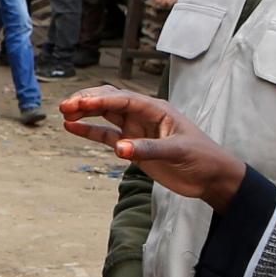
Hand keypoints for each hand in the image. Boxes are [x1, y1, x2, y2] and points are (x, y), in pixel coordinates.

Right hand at [60, 85, 245, 205]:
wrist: (211, 177)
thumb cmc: (202, 158)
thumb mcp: (178, 152)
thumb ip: (148, 150)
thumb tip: (119, 149)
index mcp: (157, 109)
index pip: (124, 99)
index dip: (101, 100)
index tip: (79, 102)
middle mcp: (144, 115)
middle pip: (111, 101)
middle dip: (88, 101)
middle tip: (65, 106)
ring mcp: (136, 130)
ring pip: (105, 115)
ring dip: (85, 112)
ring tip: (64, 113)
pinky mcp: (132, 146)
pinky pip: (106, 135)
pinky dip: (90, 131)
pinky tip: (72, 127)